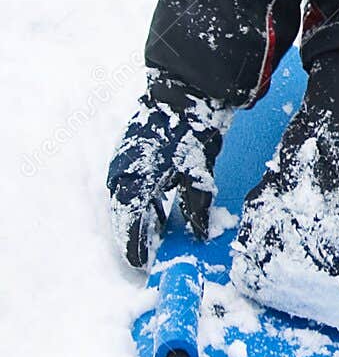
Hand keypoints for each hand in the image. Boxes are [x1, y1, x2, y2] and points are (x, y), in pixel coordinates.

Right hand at [106, 71, 235, 268]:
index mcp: (136, 181)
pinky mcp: (126, 152)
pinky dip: (133, 200)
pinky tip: (150, 207)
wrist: (183, 93)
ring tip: (146, 235)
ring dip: (131, 218)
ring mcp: (121, 161)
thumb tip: (198, 234)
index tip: (141, 263)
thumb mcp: (197, 172)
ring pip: (121, 200)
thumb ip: (196, 206)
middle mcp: (122, 173)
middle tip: (141, 255)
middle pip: (121, 214)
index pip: (130, 222)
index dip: (135, 245)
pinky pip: (125, 185)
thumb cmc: (191, 131)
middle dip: (130, 235)